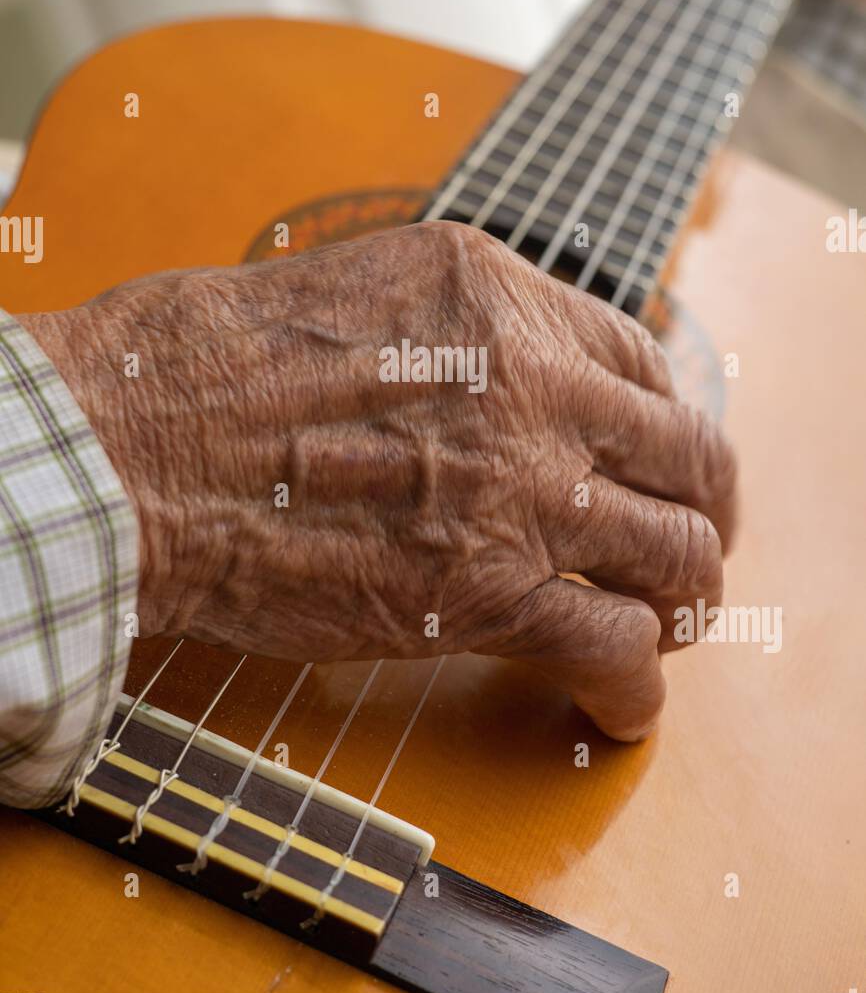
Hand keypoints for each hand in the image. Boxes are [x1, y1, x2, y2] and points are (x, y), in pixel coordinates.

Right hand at [20, 222, 735, 742]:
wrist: (134, 450)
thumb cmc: (202, 367)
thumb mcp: (354, 288)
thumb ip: (448, 328)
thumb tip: (483, 377)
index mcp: (498, 295)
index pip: (642, 361)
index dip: (662, 423)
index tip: (651, 460)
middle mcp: (534, 383)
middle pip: (687, 455)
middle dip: (703, 511)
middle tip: (691, 547)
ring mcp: (521, 488)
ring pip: (675, 554)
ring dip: (686, 600)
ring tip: (670, 626)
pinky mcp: (487, 593)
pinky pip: (614, 647)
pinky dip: (634, 685)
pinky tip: (622, 704)